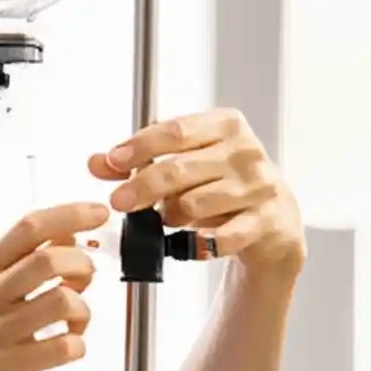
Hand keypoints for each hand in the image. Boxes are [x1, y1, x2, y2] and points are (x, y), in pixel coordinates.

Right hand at [0, 202, 108, 370]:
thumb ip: (22, 268)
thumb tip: (69, 238)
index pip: (29, 227)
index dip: (71, 214)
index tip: (99, 213)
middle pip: (50, 258)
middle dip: (83, 265)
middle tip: (84, 282)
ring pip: (62, 301)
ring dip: (83, 311)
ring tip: (74, 324)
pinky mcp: (3, 368)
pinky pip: (61, 347)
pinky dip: (77, 346)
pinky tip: (67, 350)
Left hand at [88, 108, 305, 278]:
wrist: (273, 223)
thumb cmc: (222, 186)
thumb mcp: (183, 166)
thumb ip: (139, 163)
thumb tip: (97, 162)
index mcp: (225, 127)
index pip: (175, 131)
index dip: (139, 146)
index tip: (113, 161)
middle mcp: (245, 153)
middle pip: (179, 169)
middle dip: (142, 187)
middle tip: (119, 201)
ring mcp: (259, 187)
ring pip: (194, 204)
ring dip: (170, 216)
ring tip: (166, 220)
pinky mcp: (265, 223)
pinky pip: (219, 237)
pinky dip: (196, 244)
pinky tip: (187, 243)